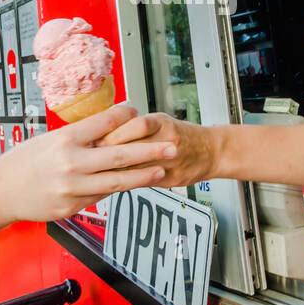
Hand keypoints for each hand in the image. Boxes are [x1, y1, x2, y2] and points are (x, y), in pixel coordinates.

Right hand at [0, 104, 176, 223]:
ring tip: (162, 170)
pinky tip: (131, 184)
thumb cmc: (22, 162)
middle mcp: (71, 162)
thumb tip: (110, 129)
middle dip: (150, 150)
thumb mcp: (48, 139)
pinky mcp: (71, 207)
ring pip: (116, 181)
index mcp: (65, 139)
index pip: (105, 122)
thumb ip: (79, 137)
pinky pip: (100, 197)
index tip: (140, 113)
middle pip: (119, 154)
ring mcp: (72, 187)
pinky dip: (116, 189)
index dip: (127, 116)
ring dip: (142, 176)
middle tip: (171, 146)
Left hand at [94, 112, 217, 188]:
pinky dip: (128, 182)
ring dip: (115, 170)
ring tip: (100, 172)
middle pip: (130, 146)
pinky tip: (117, 182)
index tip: (93, 139)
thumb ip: (134, 127)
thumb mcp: (160, 122)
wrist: (212, 151)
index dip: (108, 134)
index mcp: (160, 122)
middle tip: (91, 157)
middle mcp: (166, 139)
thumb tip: (101, 133)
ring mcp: (170, 160)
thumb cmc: (182, 135)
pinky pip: (144, 181)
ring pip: (135, 167)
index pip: (129, 125)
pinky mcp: (172, 178)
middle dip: (107, 153)